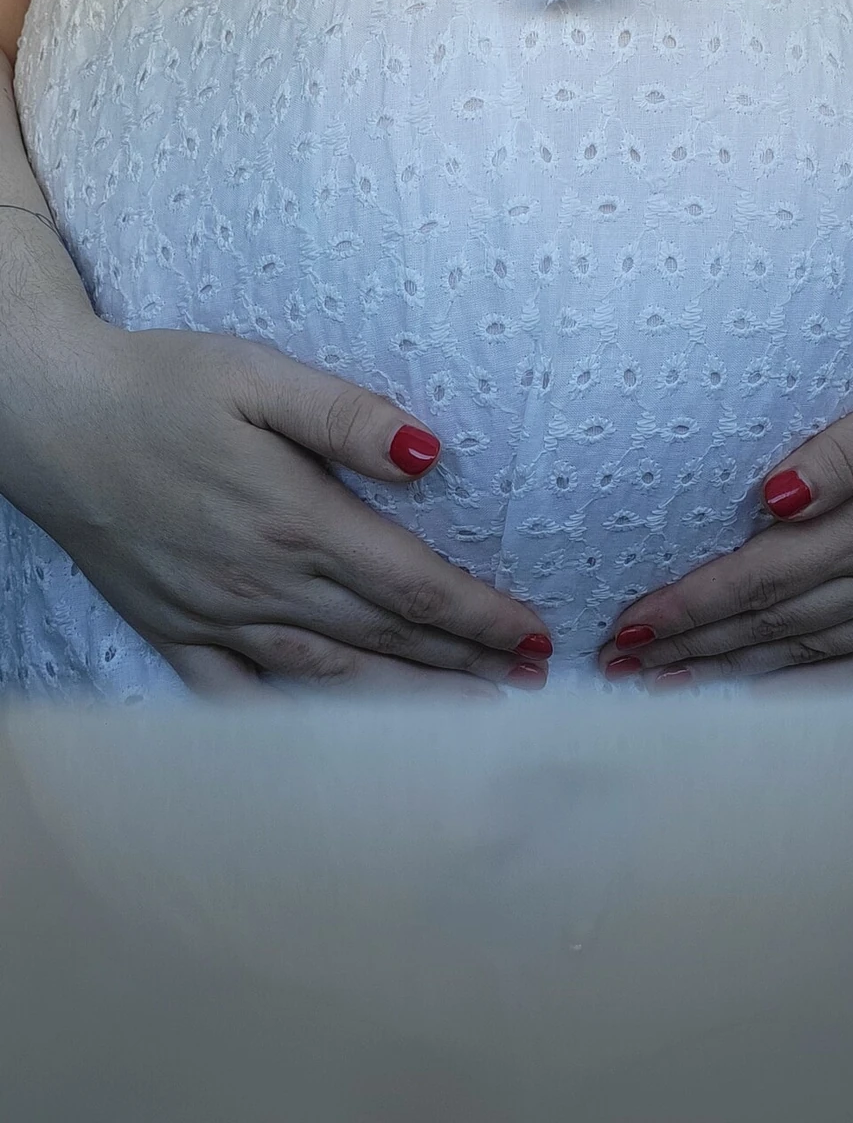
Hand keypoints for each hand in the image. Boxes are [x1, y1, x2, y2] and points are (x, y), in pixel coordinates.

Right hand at [10, 320, 551, 695]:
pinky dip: (294, 725)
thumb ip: (348, 418)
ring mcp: (216, 618)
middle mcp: (263, 584)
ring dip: (407, 700)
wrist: (49, 415)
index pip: (412, 584)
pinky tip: (334, 748)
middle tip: (529, 683)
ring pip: (331, 679)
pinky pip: (239, 697)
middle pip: (386, 639)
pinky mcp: (172, 632)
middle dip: (465, 664)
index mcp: (296, 520)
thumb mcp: (260, 375)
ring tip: (470, 720)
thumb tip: (431, 455)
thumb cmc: (160, 385)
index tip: (532, 635)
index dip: (479, 616)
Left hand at [600, 345, 852, 687]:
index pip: (759, 578)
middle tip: (619, 668)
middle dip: (690, 648)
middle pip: (769, 624)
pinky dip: (810, 690)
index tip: (631, 627)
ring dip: (731, 674)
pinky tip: (766, 702)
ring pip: (805, 652)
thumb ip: (842, 453)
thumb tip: (772, 496)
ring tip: (666, 690)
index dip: (690, 607)